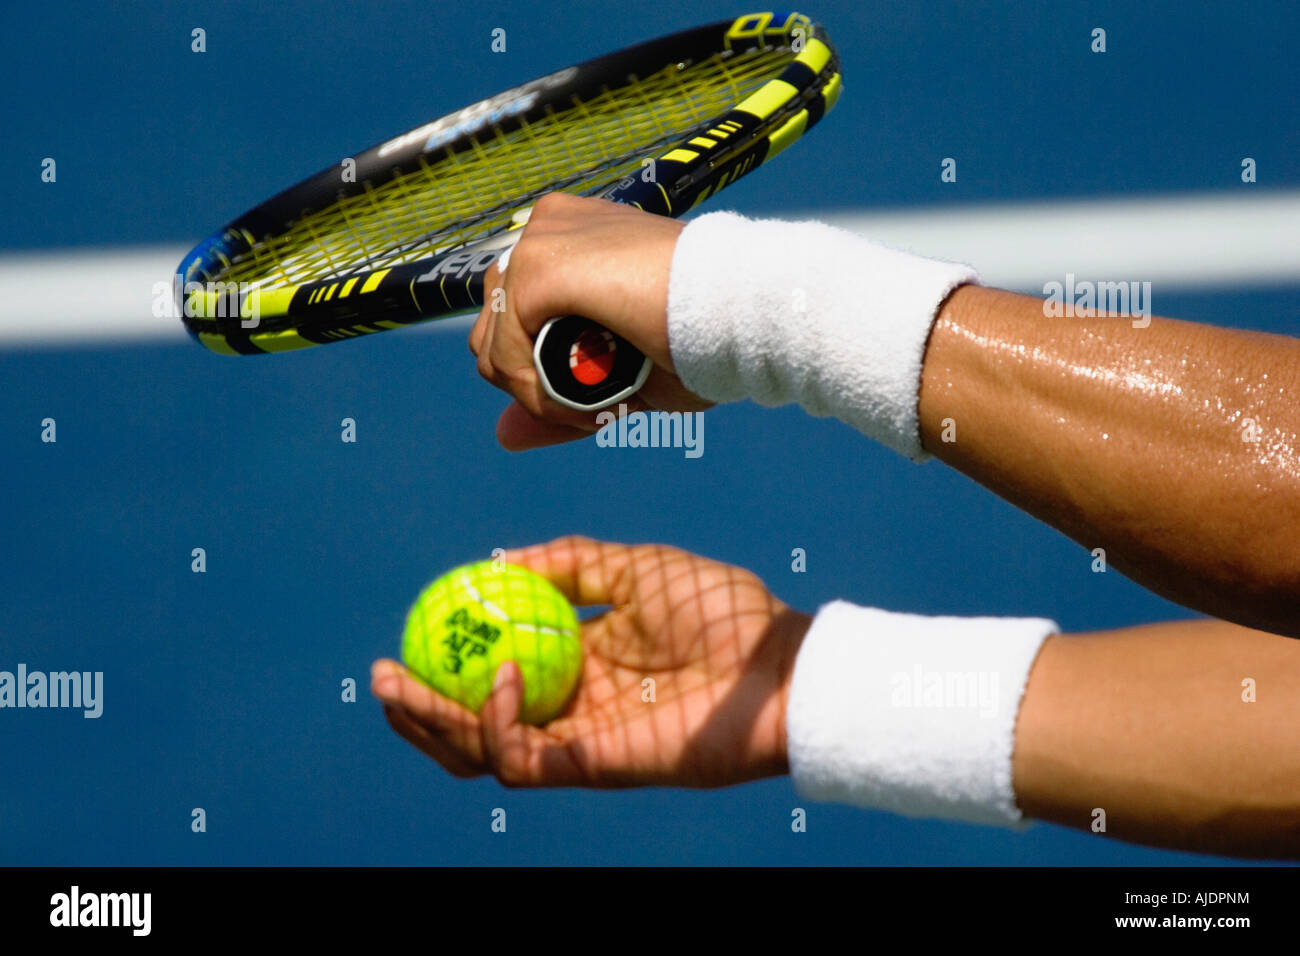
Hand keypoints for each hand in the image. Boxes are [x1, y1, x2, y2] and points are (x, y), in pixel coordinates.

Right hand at [371, 536, 809, 787]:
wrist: (774, 661)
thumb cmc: (718, 608)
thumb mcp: (633, 565)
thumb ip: (570, 562)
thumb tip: (498, 561)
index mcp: (576, 662)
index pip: (493, 672)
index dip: (444, 660)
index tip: (409, 629)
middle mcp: (568, 706)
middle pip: (471, 722)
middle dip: (416, 707)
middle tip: (381, 674)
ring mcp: (576, 740)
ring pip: (481, 752)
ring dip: (432, 724)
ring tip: (399, 687)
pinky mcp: (592, 767)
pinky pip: (521, 760)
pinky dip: (494, 724)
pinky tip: (499, 676)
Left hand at [469, 193, 711, 450]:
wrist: (747, 310)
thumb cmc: (704, 336)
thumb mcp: (620, 376)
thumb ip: (558, 401)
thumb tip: (501, 437)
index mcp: (569, 235)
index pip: (511, 316)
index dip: (541, 372)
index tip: (598, 392)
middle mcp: (549, 225)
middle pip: (492, 334)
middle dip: (538, 383)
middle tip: (604, 397)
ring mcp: (541, 242)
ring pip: (494, 350)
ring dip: (543, 394)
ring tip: (603, 397)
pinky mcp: (540, 267)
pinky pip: (507, 355)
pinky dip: (542, 394)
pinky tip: (592, 396)